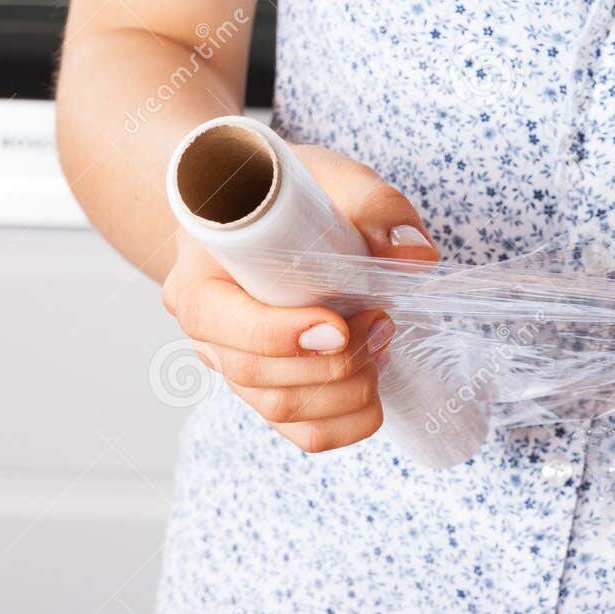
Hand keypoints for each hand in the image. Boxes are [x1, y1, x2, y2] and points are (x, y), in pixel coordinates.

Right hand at [161, 144, 438, 452]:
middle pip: (257, 377)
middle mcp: (209, 334)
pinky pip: (307, 434)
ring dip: (348, 389)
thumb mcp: (329, 179)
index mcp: (198, 277)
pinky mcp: (274, 395)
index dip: (278, 334)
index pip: (216, 322)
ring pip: (284, 411)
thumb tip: (416, 256)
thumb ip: (374, 207)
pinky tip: (373, 379)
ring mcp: (238, 371)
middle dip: (333, 362)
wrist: (268, 221)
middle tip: (380, 321)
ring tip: (380, 342)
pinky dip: (352, 420)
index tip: (337, 325)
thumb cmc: (290, 200)